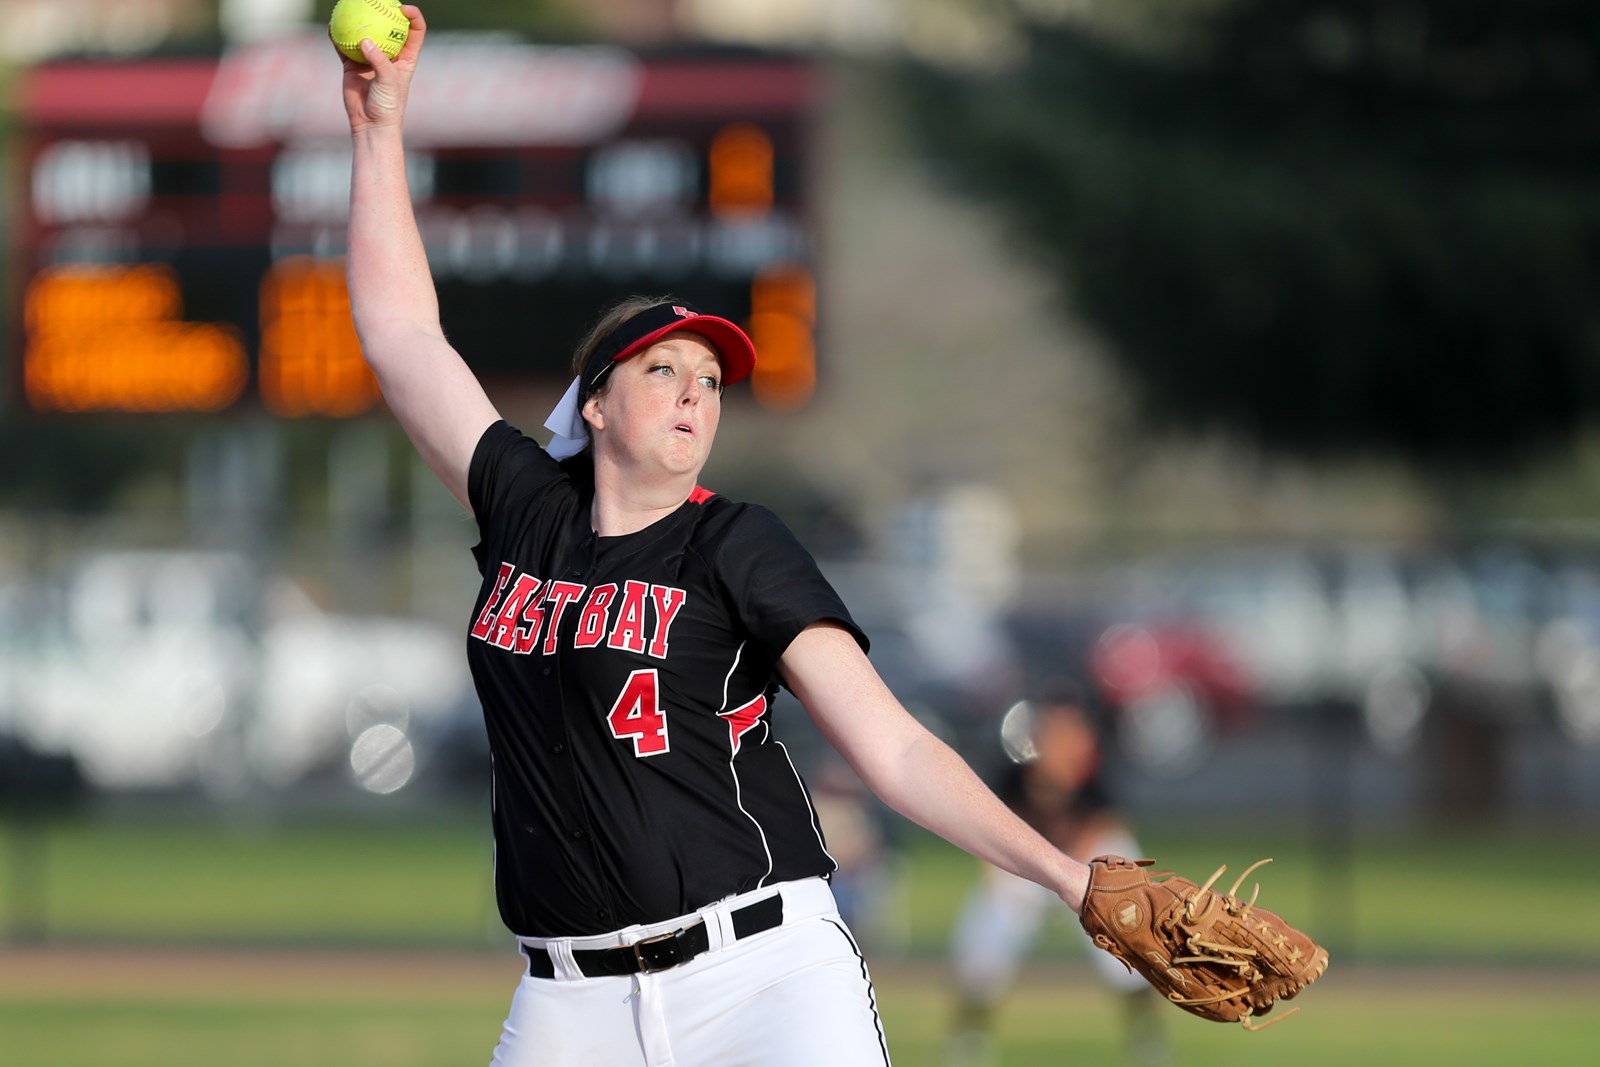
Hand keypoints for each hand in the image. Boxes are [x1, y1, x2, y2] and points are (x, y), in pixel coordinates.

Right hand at [339, 5, 425, 134]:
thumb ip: (379, 60)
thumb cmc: (387, 106)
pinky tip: (331, 26)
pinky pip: (343, 46)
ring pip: (364, 33)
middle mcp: (389, 55)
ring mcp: (370, 59)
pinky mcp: (352, 65)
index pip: (415, 31)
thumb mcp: (388, 82)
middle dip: (383, 11)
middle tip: (374, 1)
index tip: (403, 7)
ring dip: (357, 20)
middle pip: (388, 27)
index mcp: (406, 58)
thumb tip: (364, 41)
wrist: (370, 124)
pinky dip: (337, 36)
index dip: (413, 16)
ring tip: (350, 7)